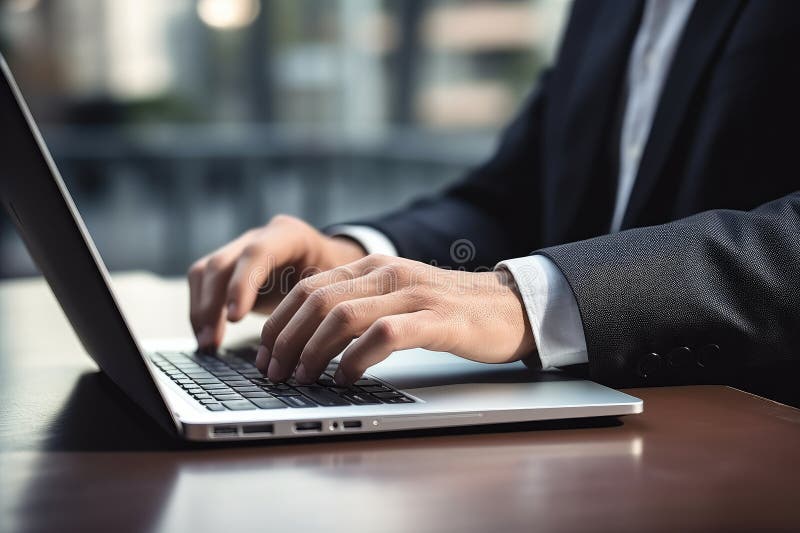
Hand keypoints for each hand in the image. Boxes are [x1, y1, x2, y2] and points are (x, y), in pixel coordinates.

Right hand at [188, 215, 365, 349]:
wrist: (332, 265)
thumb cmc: (338, 278)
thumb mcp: (337, 285)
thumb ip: (322, 303)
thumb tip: (312, 342)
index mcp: (290, 235)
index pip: (257, 252)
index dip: (242, 285)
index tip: (235, 319)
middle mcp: (260, 236)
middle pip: (223, 262)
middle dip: (213, 304)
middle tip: (212, 341)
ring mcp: (242, 249)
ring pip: (206, 272)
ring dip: (201, 310)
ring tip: (208, 345)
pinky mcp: (230, 267)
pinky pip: (203, 284)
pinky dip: (201, 311)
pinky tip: (208, 338)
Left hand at [255, 254, 535, 384]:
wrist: (508, 308)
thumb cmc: (448, 311)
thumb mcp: (396, 298)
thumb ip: (359, 306)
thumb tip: (309, 338)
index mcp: (373, 267)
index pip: (308, 288)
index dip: (278, 323)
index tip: (265, 355)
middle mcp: (387, 274)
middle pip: (316, 300)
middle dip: (286, 339)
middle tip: (274, 372)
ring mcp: (412, 294)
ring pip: (342, 315)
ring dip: (312, 351)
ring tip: (302, 377)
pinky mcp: (435, 320)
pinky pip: (383, 335)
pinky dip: (355, 359)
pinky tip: (345, 377)